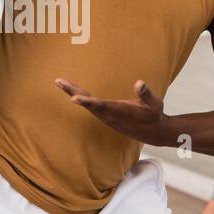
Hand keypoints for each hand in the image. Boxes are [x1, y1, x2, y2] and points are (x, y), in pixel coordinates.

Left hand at [53, 77, 168, 144]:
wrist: (153, 132)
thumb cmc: (155, 114)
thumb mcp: (155, 103)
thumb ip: (146, 94)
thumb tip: (139, 83)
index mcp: (121, 111)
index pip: (101, 105)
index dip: (87, 102)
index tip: (73, 98)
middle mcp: (110, 115)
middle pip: (88, 102)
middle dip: (73, 92)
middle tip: (58, 81)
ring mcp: (107, 117)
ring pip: (87, 103)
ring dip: (73, 92)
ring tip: (60, 82)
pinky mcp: (106, 116)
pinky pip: (90, 105)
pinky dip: (80, 97)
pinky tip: (73, 92)